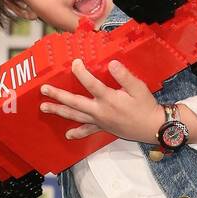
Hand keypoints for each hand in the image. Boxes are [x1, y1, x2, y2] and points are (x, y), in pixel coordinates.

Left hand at [39, 58, 163, 143]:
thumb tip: (111, 64)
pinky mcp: (103, 128)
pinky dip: (77, 133)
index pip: (90, 83)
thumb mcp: (139, 88)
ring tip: (44, 108)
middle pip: (74, 102)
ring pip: (75, 116)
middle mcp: (100, 111)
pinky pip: (88, 131)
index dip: (80, 72)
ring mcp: (100, 121)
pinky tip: (68, 134)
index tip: (74, 63)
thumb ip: (124, 76)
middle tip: (44, 90)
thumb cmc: (146, 106)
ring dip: (59, 111)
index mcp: (109, 99)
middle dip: (58, 95)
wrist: (152, 128)